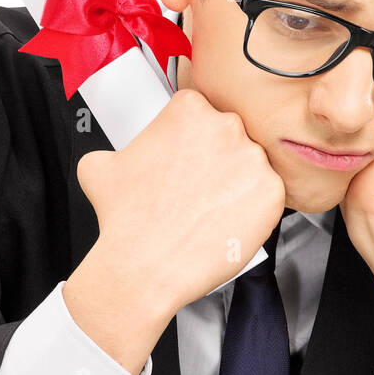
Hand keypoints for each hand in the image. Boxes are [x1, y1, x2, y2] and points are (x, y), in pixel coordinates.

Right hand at [71, 87, 284, 320]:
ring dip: (236, 182)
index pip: (201, 113)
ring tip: (210, 207)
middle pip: (228, 135)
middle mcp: (225, 125)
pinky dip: (254, 207)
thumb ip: (117, 147)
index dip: (193, 139)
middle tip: (197, 185)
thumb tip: (118, 156)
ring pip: (250, 164)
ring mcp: (253, 157)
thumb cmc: (126, 219)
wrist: (143, 266)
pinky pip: (270, 193)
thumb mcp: (101, 166)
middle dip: (216, 158)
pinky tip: (227, 220)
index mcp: (190, 108)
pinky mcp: (272, 191)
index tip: (186, 157)